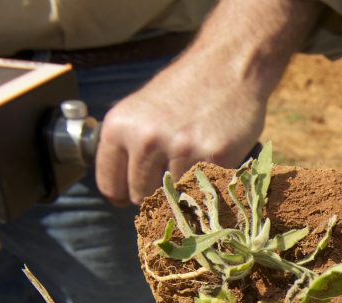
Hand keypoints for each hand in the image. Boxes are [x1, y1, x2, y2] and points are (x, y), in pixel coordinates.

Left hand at [94, 0, 319, 204]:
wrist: (229, 66)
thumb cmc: (186, 90)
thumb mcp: (142, 111)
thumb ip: (129, 148)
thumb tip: (123, 196)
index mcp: (119, 126)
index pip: (112, 186)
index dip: (124, 195)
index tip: (135, 194)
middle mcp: (146, 139)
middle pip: (142, 197)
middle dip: (156, 193)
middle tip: (173, 175)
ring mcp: (182, 149)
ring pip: (174, 198)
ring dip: (185, 190)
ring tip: (195, 165)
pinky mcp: (215, 157)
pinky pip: (206, 190)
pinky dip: (210, 184)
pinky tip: (215, 162)